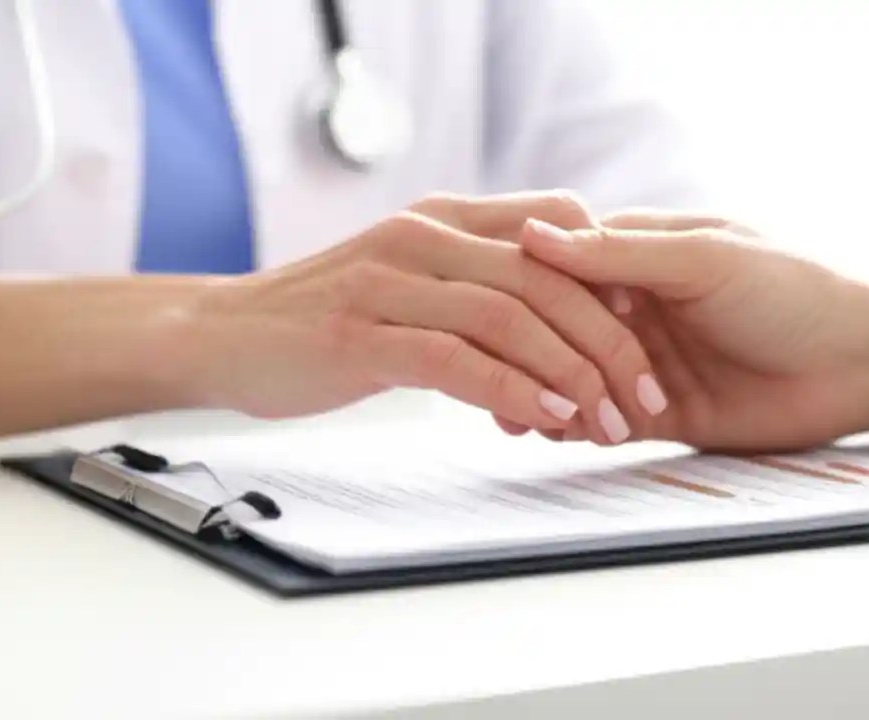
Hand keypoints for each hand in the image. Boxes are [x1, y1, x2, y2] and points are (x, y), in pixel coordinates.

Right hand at [176, 193, 665, 442]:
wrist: (220, 333)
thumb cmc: (323, 317)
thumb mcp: (406, 283)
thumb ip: (471, 290)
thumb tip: (550, 337)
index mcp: (441, 218)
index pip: (554, 224)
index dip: (612, 274)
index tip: (648, 331)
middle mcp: (422, 236)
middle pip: (546, 278)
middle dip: (609, 341)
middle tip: (645, 396)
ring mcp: (389, 282)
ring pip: (509, 316)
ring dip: (571, 373)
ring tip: (610, 421)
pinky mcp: (361, 335)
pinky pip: (456, 358)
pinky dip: (512, 389)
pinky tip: (547, 418)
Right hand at [513, 211, 868, 450]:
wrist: (865, 363)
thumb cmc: (795, 291)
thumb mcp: (704, 260)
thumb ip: (621, 252)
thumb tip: (532, 233)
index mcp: (642, 254)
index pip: (560, 265)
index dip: (522, 287)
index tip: (485, 305)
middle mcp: (635, 306)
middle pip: (557, 327)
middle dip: (525, 351)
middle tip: (490, 375)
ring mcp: (645, 361)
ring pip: (572, 376)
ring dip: (545, 392)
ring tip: (512, 414)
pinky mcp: (661, 414)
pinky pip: (602, 420)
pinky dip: (575, 427)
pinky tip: (555, 433)